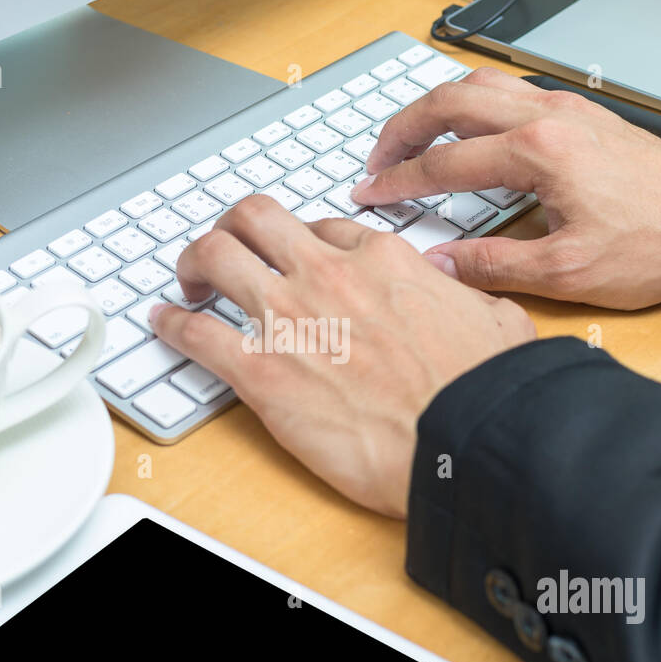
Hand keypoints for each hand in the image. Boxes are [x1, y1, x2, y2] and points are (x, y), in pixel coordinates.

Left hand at [150, 195, 536, 516]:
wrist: (465, 442)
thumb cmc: (484, 391)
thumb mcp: (496, 320)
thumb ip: (471, 297)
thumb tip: (473, 296)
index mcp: (383, 260)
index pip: (323, 227)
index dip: (300, 240)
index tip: (293, 257)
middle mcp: (328, 275)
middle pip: (255, 219)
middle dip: (231, 228)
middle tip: (224, 249)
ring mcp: (289, 318)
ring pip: (215, 254)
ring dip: (193, 262)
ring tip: (188, 280)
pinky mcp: (261, 371)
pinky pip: (195, 332)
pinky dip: (172, 325)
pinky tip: (164, 325)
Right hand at [350, 68, 660, 309]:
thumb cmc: (657, 243)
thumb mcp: (567, 272)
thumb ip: (494, 266)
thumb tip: (439, 265)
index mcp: (539, 152)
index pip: (444, 162)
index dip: (397, 182)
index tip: (368, 195)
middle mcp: (549, 117)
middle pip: (450, 101)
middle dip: (401, 129)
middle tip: (374, 162)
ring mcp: (567, 108)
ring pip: (479, 85)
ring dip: (434, 108)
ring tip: (409, 141)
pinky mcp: (582, 114)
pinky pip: (508, 91)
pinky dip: (470, 105)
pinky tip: (466, 133)